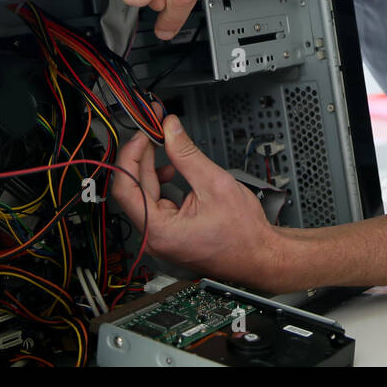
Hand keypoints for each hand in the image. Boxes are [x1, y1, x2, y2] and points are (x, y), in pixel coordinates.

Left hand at [110, 114, 280, 287]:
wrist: (260, 255)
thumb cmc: (243, 234)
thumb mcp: (215, 183)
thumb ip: (187, 154)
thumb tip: (171, 130)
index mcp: (158, 231)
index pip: (126, 187)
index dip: (132, 155)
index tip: (143, 134)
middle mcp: (154, 238)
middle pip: (135, 188)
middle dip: (145, 155)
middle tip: (156, 130)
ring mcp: (161, 237)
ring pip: (145, 195)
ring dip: (153, 169)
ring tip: (168, 149)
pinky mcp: (170, 234)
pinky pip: (157, 204)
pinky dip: (163, 184)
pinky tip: (174, 173)